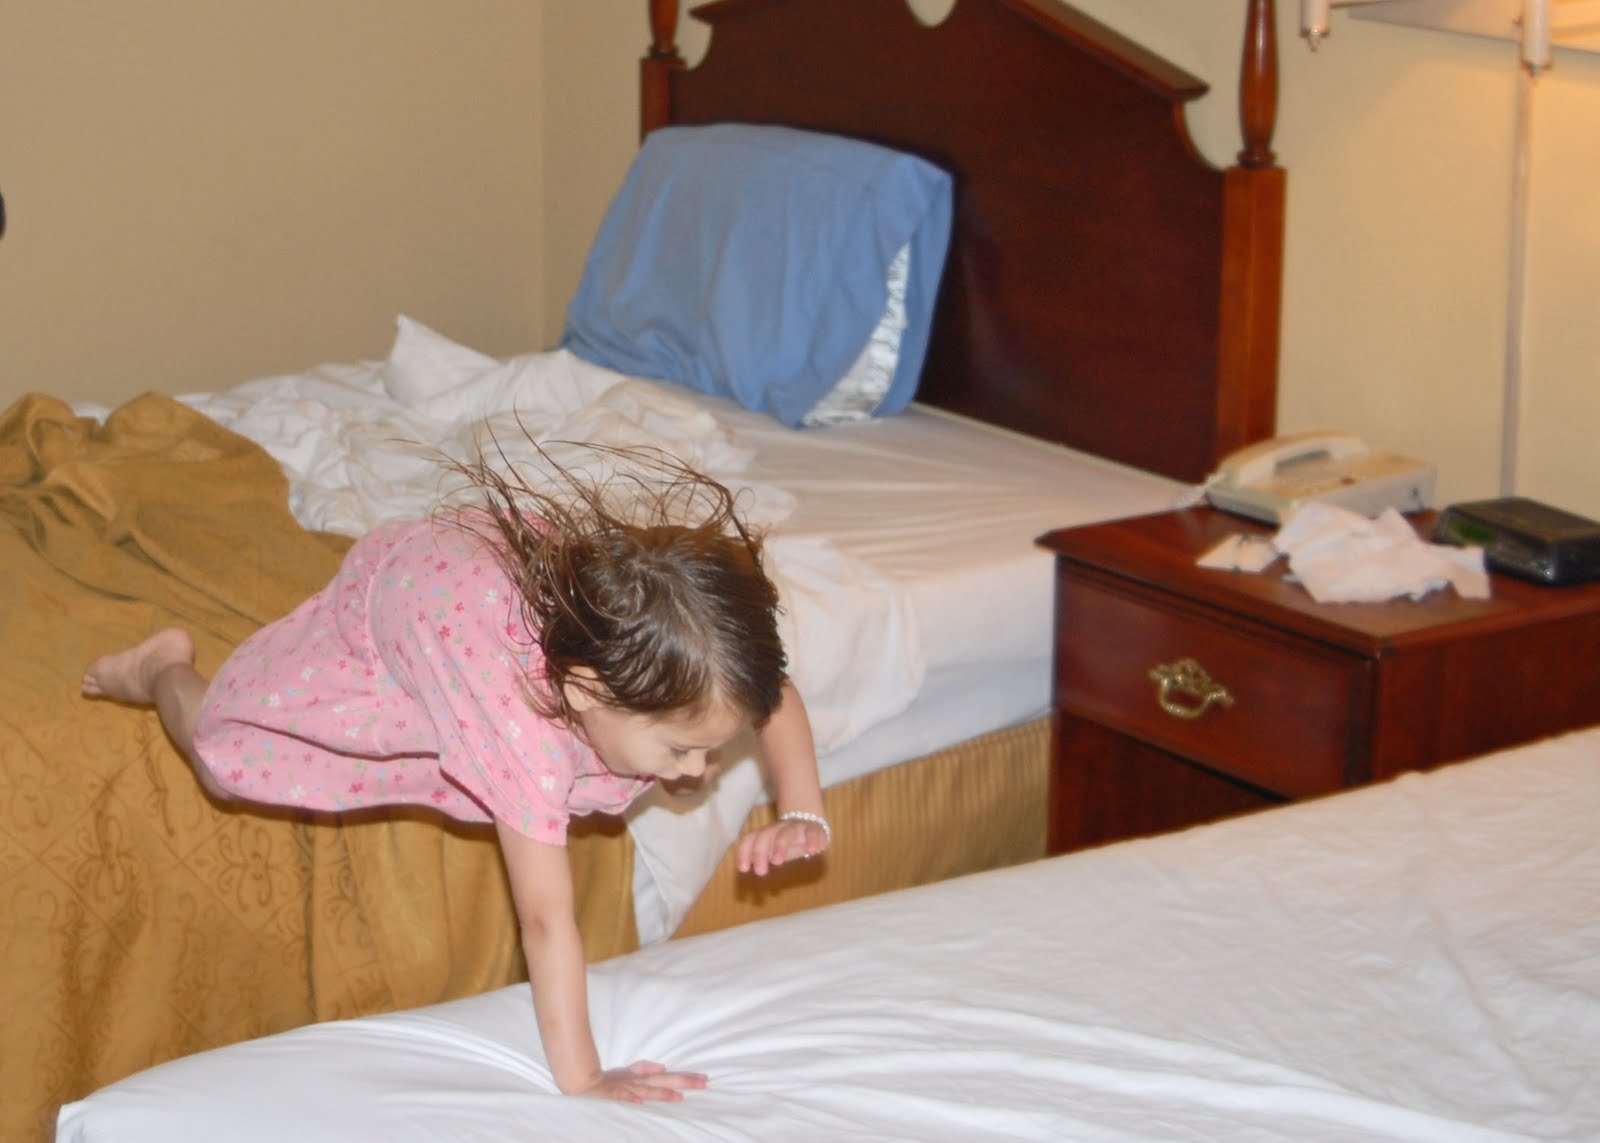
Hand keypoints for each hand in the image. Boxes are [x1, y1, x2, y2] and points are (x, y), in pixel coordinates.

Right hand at [577, 1060, 708, 1102]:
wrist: (582, 1078)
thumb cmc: (607, 1077)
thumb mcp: (627, 1072)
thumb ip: (642, 1068)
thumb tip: (661, 1066)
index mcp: (642, 1076)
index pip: (669, 1076)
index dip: (686, 1077)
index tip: (705, 1079)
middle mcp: (638, 1081)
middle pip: (665, 1081)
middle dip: (684, 1082)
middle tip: (704, 1083)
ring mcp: (626, 1087)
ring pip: (648, 1089)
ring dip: (663, 1092)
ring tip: (680, 1096)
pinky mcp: (612, 1092)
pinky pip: (622, 1095)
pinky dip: (632, 1097)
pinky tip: (641, 1100)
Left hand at [736, 815, 827, 874]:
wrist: (810, 823)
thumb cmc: (787, 842)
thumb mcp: (772, 850)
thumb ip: (759, 858)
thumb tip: (742, 868)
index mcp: (766, 833)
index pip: (750, 838)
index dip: (744, 852)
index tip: (743, 869)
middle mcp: (778, 828)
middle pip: (765, 835)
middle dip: (760, 852)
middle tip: (760, 872)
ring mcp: (796, 827)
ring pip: (786, 833)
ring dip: (780, 846)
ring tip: (777, 862)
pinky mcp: (813, 829)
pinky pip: (812, 832)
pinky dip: (812, 840)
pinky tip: (812, 851)